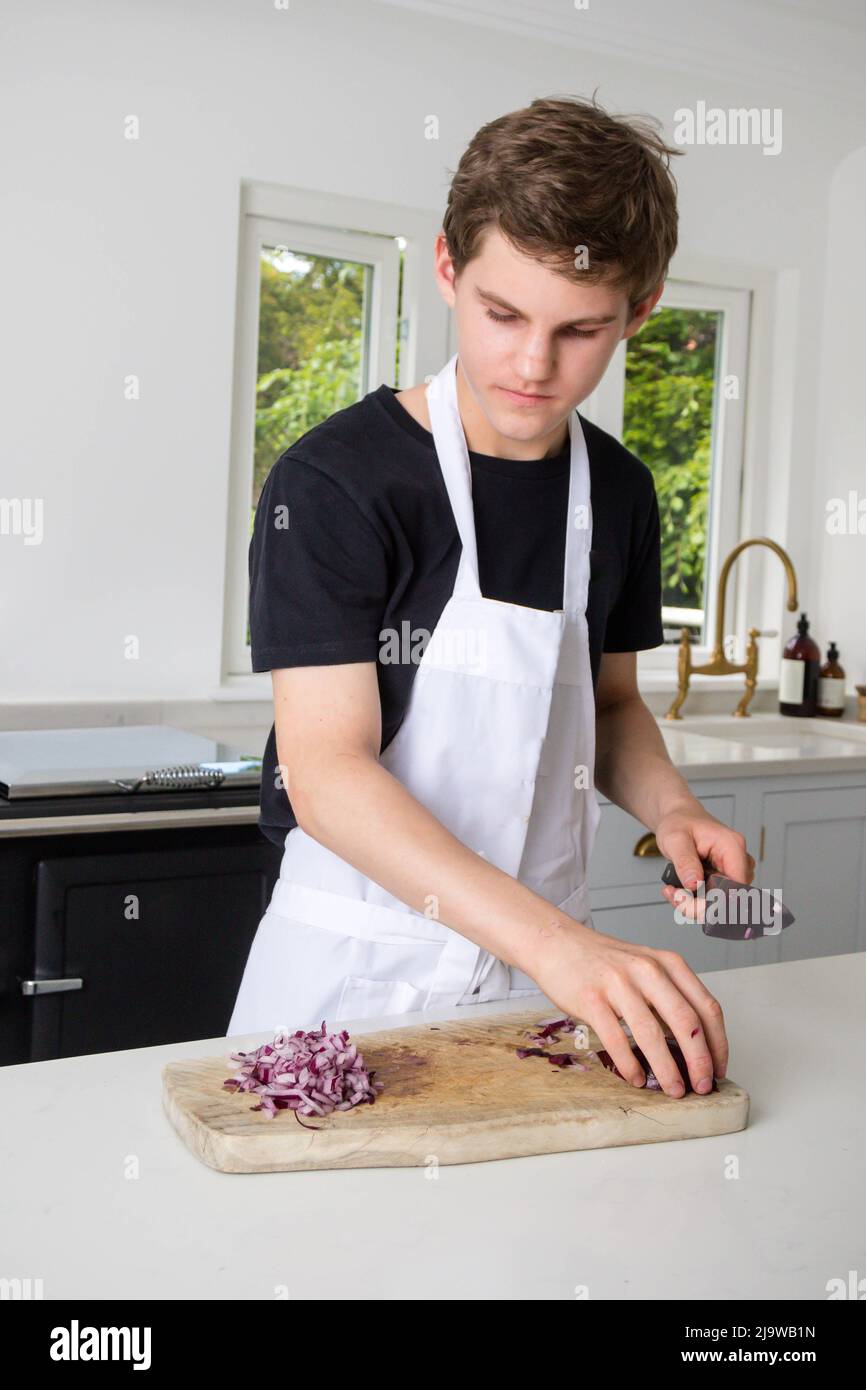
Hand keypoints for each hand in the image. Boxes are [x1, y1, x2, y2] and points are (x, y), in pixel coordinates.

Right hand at [527, 915, 727, 1096]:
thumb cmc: (605, 962)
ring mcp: (618, 983)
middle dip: (700, 1061)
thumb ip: (669, 998)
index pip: (707, 1007)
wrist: (558, 943)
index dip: (718, 1044)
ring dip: (667, 1069)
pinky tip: (636, 1079)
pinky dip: (630, 1065)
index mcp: (668, 963)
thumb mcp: (647, 968)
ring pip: (652, 1034)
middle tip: (703, 1087)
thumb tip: (693, 1048)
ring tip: (674, 1090)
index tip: (719, 1069)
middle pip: (687, 1022)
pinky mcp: (591, 997)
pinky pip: (616, 1039)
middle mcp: (648, 970)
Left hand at [656, 805, 754, 924]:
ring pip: (721, 901)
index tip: (691, 903)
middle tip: (676, 896)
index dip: (717, 900)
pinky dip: (694, 899)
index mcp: (732, 846)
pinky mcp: (723, 877)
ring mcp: (731, 869)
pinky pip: (713, 897)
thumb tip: (694, 884)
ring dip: (695, 903)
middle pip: (730, 897)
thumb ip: (685, 862)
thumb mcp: (675, 839)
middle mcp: (737, 859)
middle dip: (700, 904)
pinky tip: (678, 889)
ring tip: (674, 890)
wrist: (677, 817)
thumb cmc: (678, 822)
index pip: (737, 885)